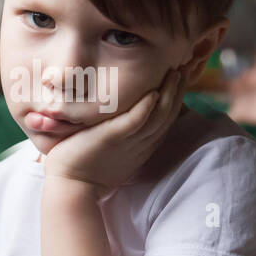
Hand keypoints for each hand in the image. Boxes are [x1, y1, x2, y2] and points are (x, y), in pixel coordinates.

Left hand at [42, 65, 189, 195]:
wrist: (70, 187)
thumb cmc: (84, 167)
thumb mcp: (111, 148)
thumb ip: (120, 132)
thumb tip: (120, 114)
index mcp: (142, 145)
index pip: (165, 119)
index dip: (176, 98)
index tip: (180, 78)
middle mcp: (140, 143)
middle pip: (167, 115)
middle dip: (178, 91)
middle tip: (184, 68)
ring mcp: (128, 141)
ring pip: (157, 117)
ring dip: (168, 94)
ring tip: (174, 73)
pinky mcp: (112, 138)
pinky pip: (134, 122)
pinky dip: (145, 108)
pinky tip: (153, 93)